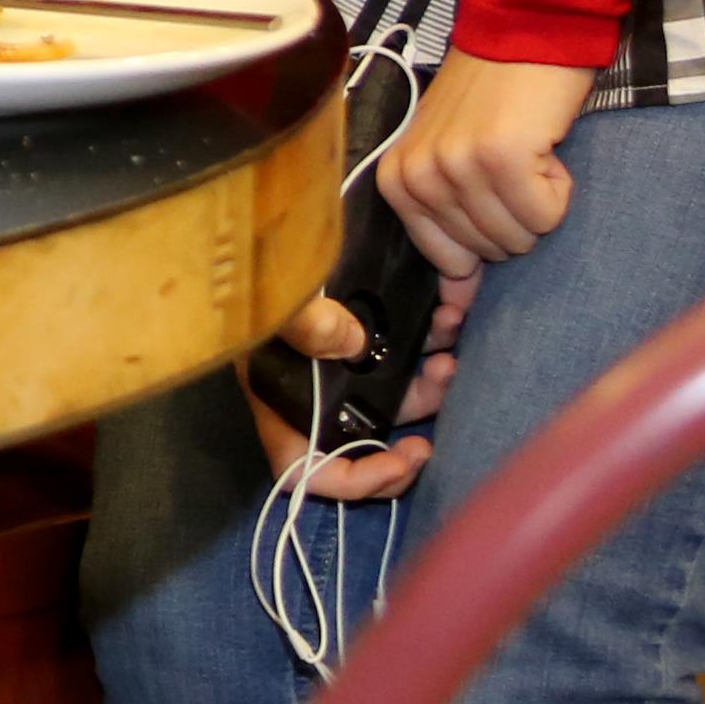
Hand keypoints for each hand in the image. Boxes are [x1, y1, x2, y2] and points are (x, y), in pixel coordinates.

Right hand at [239, 259, 478, 500]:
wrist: (263, 224)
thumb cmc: (255, 269)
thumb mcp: (271, 295)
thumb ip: (304, 323)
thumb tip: (357, 345)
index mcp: (278, 397)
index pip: (306, 469)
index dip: (355, 479)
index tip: (400, 457)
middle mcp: (308, 391)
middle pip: (362, 437)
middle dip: (406, 429)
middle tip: (436, 431)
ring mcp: (336, 365)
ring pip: (390, 396)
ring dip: (427, 387)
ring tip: (448, 358)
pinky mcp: (360, 336)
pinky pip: (399, 358)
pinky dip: (426, 347)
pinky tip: (445, 320)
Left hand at [378, 49, 592, 274]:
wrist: (522, 34)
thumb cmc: (491, 103)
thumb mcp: (453, 163)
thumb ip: (451, 233)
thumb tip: (455, 310)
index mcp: (397, 184)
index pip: (450, 264)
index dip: (488, 240)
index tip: (495, 195)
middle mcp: (419, 178)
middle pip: (490, 254)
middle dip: (515, 216)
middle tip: (511, 162)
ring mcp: (456, 167)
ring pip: (520, 238)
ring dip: (539, 201)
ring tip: (524, 152)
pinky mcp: (501, 157)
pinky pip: (546, 216)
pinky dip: (560, 189)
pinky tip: (542, 148)